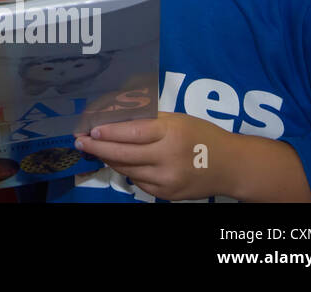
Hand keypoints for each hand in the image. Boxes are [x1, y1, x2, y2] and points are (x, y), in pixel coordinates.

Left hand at [74, 112, 231, 200]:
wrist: (230, 166)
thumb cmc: (201, 136)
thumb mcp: (177, 119)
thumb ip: (148, 120)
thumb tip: (114, 116)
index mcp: (170, 133)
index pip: (132, 133)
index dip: (108, 132)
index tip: (90, 129)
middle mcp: (167, 158)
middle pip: (124, 154)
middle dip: (97, 147)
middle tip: (79, 141)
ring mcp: (167, 179)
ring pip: (127, 170)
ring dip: (108, 159)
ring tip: (94, 149)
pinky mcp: (167, 194)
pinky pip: (139, 182)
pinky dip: (128, 171)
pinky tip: (120, 161)